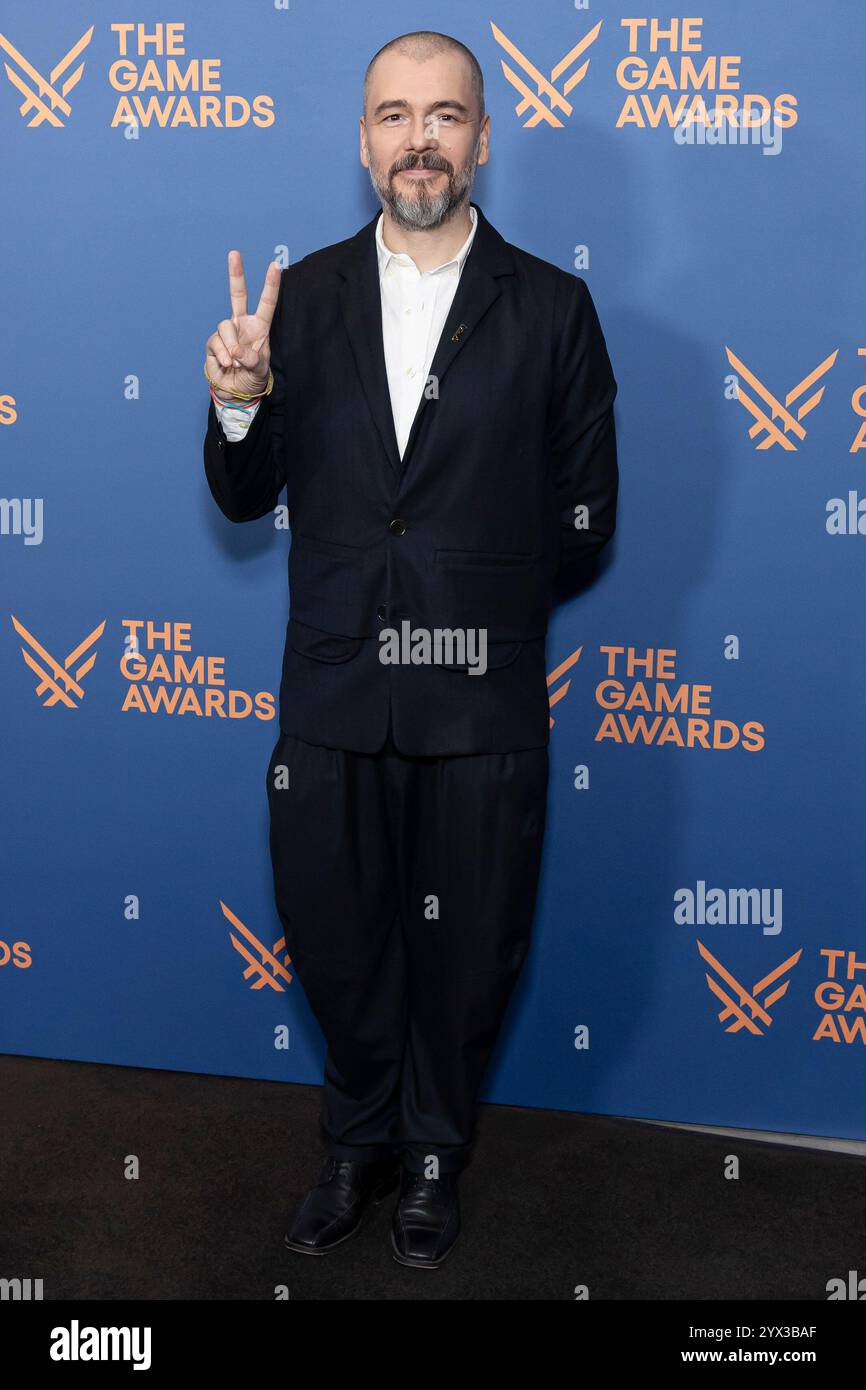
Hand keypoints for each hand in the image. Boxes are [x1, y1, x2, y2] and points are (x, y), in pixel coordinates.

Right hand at [205, 250, 279, 402]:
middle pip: (238, 294)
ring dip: (231, 346)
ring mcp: (226, 332)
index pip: (267, 303)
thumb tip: (237, 350)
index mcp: (259, 327)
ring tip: (236, 363)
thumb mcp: (260, 370)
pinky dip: (223, 355)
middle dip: (235, 274)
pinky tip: (227, 365)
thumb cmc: (252, 378)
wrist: (235, 392)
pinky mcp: (213, 343)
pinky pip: (216, 342)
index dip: (271, 285)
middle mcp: (242, 324)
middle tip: (234, 253)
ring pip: (225, 326)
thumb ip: (253, 360)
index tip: (275, 265)